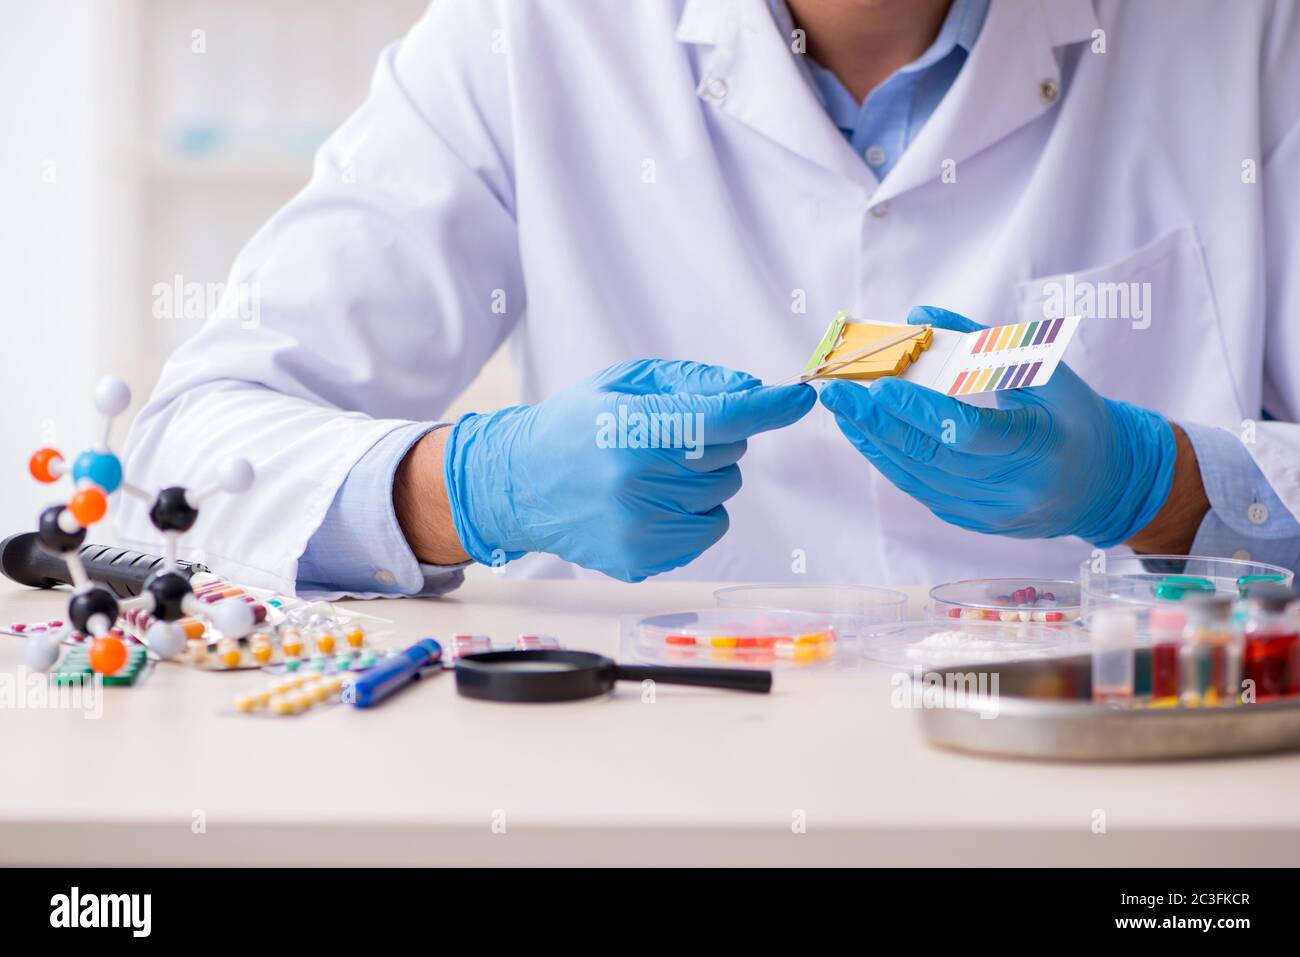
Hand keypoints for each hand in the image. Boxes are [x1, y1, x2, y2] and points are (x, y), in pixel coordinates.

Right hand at [444, 359, 814, 580]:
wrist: (518, 484)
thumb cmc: (576, 426)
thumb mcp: (624, 384)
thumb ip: (691, 384)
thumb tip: (751, 391)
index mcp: (631, 431)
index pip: (719, 419)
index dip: (766, 408)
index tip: (799, 399)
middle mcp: (637, 483)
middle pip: (728, 459)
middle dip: (714, 443)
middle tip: (667, 439)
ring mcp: (641, 528)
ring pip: (722, 496)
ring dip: (703, 480)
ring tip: (653, 472)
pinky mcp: (643, 559)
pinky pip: (708, 530)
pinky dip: (693, 513)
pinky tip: (653, 501)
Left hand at [818, 306, 1176, 546]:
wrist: (1106, 485)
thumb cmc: (1078, 419)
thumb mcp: (1047, 371)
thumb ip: (984, 342)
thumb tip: (922, 314)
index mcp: (1040, 448)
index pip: (968, 431)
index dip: (920, 411)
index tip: (881, 387)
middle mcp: (1013, 490)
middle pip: (931, 457)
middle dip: (877, 423)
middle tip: (837, 393)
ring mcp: (990, 513)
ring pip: (918, 478)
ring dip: (874, 441)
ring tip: (843, 409)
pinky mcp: (973, 522)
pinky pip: (922, 490)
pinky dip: (890, 460)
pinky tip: (867, 434)